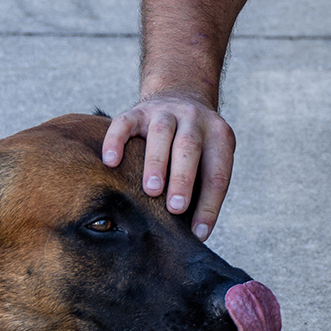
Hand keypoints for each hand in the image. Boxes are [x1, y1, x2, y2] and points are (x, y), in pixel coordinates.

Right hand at [102, 92, 234, 237]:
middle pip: (190, 147)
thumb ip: (204, 191)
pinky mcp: (138, 111)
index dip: (209, 205)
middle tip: (174, 208)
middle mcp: (194, 119)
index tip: (197, 233)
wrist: (181, 95)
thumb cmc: (196, 147)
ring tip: (150, 190)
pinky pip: (124, 122)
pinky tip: (110, 161)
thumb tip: (196, 236)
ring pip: (161, 133)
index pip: (217, 173)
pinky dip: (116, 141)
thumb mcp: (210, 160)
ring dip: (156, 162)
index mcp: (219, 136)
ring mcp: (165, 112)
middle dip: (183, 179)